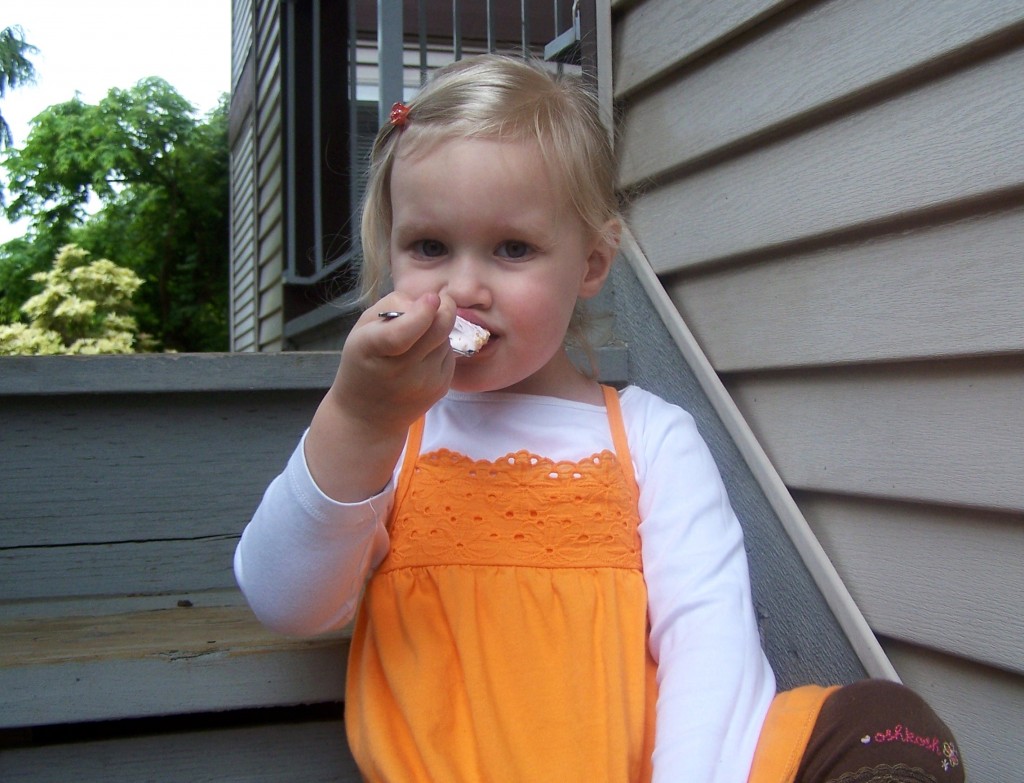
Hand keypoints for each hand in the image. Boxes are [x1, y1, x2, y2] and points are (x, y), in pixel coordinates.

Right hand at [334, 291, 455, 433]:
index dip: (421, 313)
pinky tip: (423, 355)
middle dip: (445, 308)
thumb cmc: (362, 363)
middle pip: (439, 330)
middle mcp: (402, 370)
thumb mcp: (362, 329)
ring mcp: (425, 382)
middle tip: (438, 302)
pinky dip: (440, 348)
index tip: (431, 298)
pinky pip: (449, 355)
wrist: (368, 416)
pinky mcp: (441, 388)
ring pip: (446, 339)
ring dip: (438, 330)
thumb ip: (392, 306)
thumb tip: (429, 301)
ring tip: (418, 338)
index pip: (403, 333)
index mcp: (374, 350)